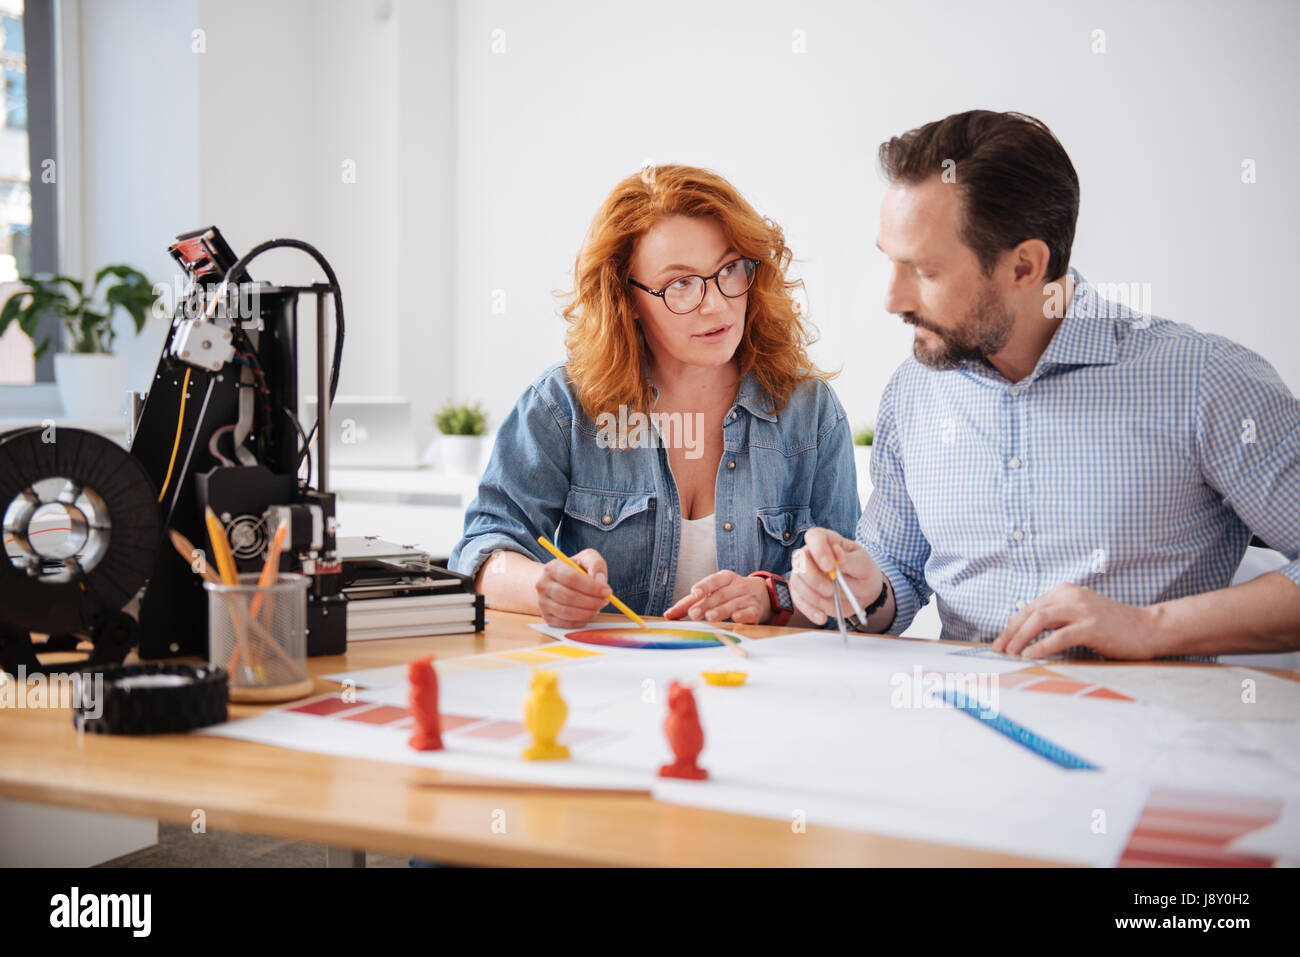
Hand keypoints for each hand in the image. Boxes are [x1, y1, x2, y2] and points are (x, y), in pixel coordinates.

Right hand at [535, 548, 611, 627]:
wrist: (556, 581)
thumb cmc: (574, 570)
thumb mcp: (586, 559)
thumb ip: (596, 565)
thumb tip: (600, 581)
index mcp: (552, 567)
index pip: (572, 579)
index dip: (592, 587)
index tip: (607, 591)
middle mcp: (543, 585)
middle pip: (569, 597)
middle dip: (592, 602)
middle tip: (604, 601)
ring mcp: (543, 603)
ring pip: (567, 612)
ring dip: (587, 613)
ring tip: (598, 607)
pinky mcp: (547, 617)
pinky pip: (566, 624)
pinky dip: (581, 621)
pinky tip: (588, 614)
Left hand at [664, 570, 770, 623]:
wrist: (761, 595)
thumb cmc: (729, 594)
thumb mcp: (713, 592)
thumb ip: (691, 602)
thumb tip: (669, 614)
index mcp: (725, 578)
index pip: (713, 581)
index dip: (704, 586)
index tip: (694, 593)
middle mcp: (737, 586)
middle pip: (720, 595)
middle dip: (706, 604)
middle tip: (693, 614)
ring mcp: (747, 598)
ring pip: (733, 604)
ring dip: (721, 610)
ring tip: (710, 617)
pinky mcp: (755, 611)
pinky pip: (749, 613)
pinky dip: (742, 616)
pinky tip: (735, 619)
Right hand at [788, 527, 879, 626]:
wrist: (863, 592)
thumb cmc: (863, 572)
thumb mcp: (864, 565)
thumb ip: (850, 560)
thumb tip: (837, 554)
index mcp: (828, 541)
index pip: (815, 537)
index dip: (818, 549)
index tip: (829, 566)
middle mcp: (811, 555)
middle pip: (800, 559)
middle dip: (813, 577)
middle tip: (830, 590)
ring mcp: (804, 574)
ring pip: (797, 581)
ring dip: (813, 596)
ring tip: (832, 601)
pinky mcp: (802, 592)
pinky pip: (799, 600)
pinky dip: (810, 610)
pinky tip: (822, 617)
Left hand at [991, 584, 1160, 658]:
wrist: (1148, 628)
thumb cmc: (1111, 625)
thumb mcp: (1076, 614)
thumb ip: (1049, 616)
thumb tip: (1014, 619)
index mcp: (1065, 591)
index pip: (1030, 607)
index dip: (1012, 625)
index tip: (999, 642)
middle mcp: (1071, 596)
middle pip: (1031, 612)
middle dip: (1011, 632)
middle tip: (998, 649)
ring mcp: (1082, 610)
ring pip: (1040, 620)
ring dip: (1020, 637)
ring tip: (1010, 653)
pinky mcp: (1092, 626)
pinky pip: (1060, 636)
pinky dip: (1042, 646)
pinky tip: (1030, 655)